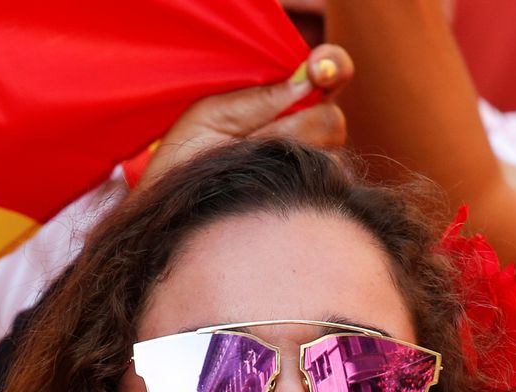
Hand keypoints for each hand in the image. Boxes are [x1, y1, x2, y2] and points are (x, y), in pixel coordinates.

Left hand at [140, 43, 353, 188]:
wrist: (183, 204)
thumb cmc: (191, 154)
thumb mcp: (214, 115)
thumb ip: (258, 98)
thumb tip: (304, 83)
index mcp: (288, 96)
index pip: (330, 68)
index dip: (332, 64)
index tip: (317, 69)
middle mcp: (309, 125)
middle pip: (331, 117)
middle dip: (297, 124)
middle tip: (257, 136)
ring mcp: (317, 159)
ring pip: (330, 148)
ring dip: (287, 150)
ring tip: (249, 160)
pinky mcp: (321, 191)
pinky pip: (329, 179)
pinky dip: (298, 177)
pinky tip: (269, 181)